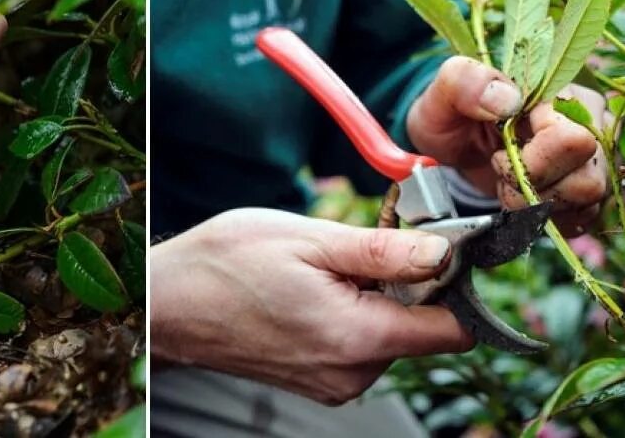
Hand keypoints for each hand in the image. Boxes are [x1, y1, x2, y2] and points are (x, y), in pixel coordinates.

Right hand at [150, 208, 474, 405]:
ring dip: (377, 301)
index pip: (456, 331)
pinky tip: (315, 292)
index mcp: (357, 338)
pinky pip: (362, 348)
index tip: (436, 251)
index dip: (458, 286)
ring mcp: (334, 384)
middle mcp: (352, 374)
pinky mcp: (320, 382)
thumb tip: (445, 253)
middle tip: (362, 249)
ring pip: (392, 338)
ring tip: (327, 270)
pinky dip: (353, 317)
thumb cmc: (225, 265)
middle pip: (423, 332)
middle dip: (408, 287)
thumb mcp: (309, 239)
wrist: (166, 304)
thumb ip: (384, 252)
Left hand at [405, 56, 611, 233]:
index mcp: (563, 94)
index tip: (499, 151)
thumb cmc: (451, 115)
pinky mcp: (588, 190)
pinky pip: (583, 217)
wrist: (450, 144)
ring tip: (510, 184)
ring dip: (538, 204)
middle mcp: (592, 124)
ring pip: (587, 200)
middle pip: (588, 179)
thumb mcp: (443, 93)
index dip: (530, 160)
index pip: (572, 141)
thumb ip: (465, 82)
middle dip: (533, 187)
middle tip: (502, 170)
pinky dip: (545, 217)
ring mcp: (595, 159)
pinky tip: (522, 198)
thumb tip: (508, 99)